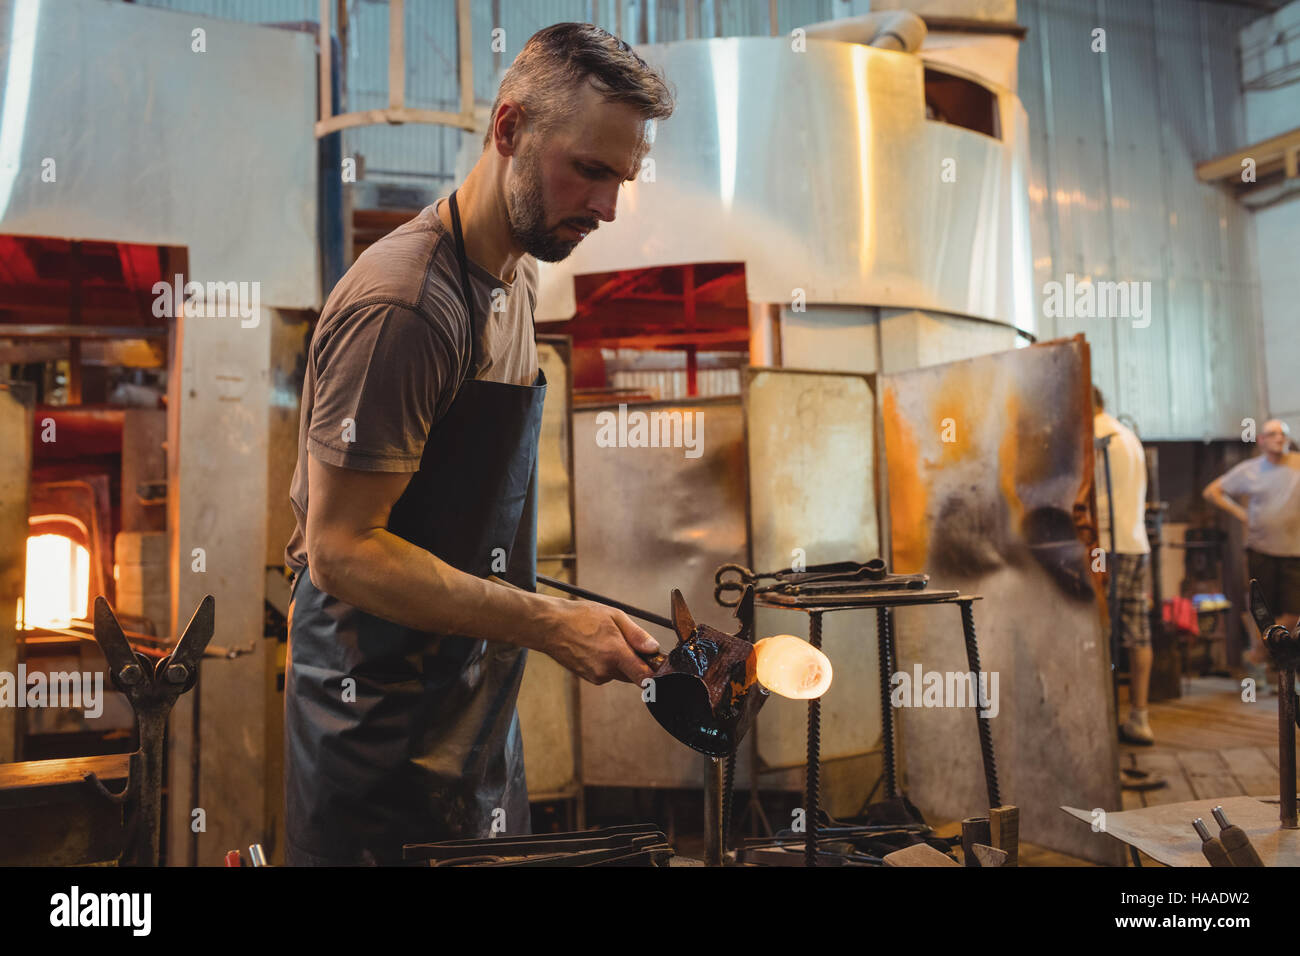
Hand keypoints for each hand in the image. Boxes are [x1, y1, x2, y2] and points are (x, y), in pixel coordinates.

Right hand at [539, 597, 660, 684]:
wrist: (549, 626)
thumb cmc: (580, 617)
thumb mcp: (614, 616)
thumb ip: (636, 635)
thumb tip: (654, 649)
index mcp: (615, 654)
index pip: (645, 677)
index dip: (655, 674)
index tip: (658, 667)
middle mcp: (606, 670)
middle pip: (633, 674)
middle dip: (635, 662)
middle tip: (627, 641)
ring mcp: (595, 676)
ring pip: (619, 673)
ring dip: (619, 662)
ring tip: (604, 640)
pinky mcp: (587, 678)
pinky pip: (606, 673)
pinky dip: (606, 663)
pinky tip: (595, 647)